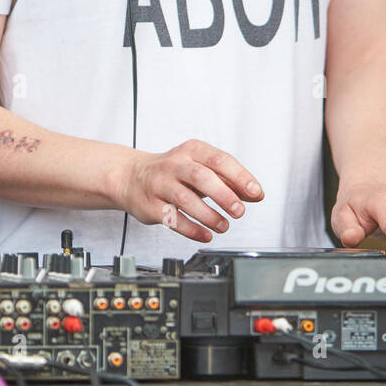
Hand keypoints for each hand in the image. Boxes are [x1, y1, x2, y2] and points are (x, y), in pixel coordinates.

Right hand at [111, 138, 263, 242]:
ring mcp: (160, 184)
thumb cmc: (171, 172)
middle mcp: (175, 164)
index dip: (240, 177)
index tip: (255, 193)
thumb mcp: (199, 166)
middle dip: (224, 196)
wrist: (130, 176)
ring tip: (223, 225)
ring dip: (210, 216)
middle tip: (239, 211)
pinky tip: (206, 234)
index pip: (220, 160)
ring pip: (186, 200)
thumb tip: (255, 194)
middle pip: (202, 177)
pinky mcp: (151, 205)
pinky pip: (173, 219)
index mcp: (192, 150)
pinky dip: (192, 229)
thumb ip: (226, 179)